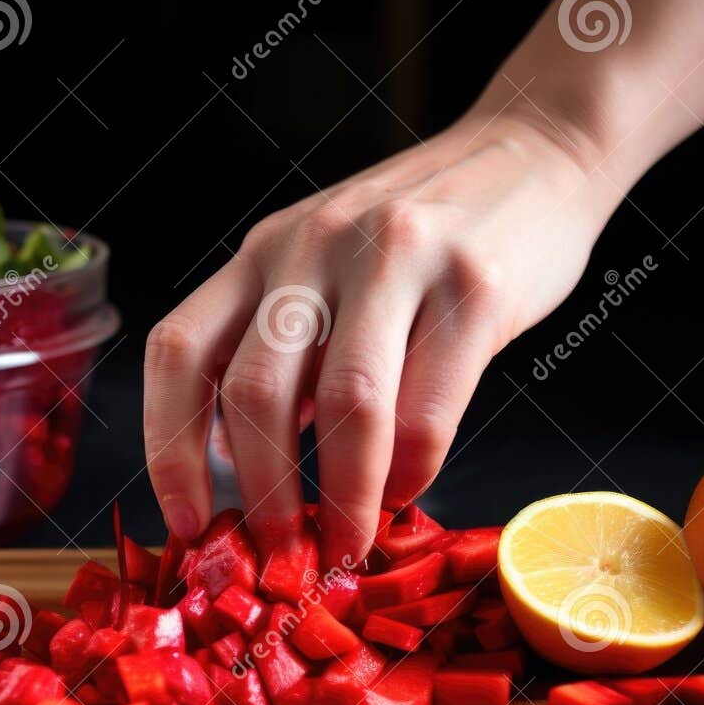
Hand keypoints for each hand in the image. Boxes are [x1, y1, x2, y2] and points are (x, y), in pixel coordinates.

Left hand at [144, 106, 618, 565]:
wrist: (535, 149)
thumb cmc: (420, 237)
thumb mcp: (324, 271)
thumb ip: (287, 351)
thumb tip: (248, 470)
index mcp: (261, 253)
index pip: (180, 353)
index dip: (167, 448)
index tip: (188, 522)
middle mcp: (313, 247)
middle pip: (255, 391)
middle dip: (265, 494)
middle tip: (284, 555)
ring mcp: (394, 256)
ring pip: (344, 405)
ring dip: (344, 497)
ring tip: (348, 543)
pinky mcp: (474, 281)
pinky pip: (429, 405)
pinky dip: (413, 469)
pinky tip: (408, 491)